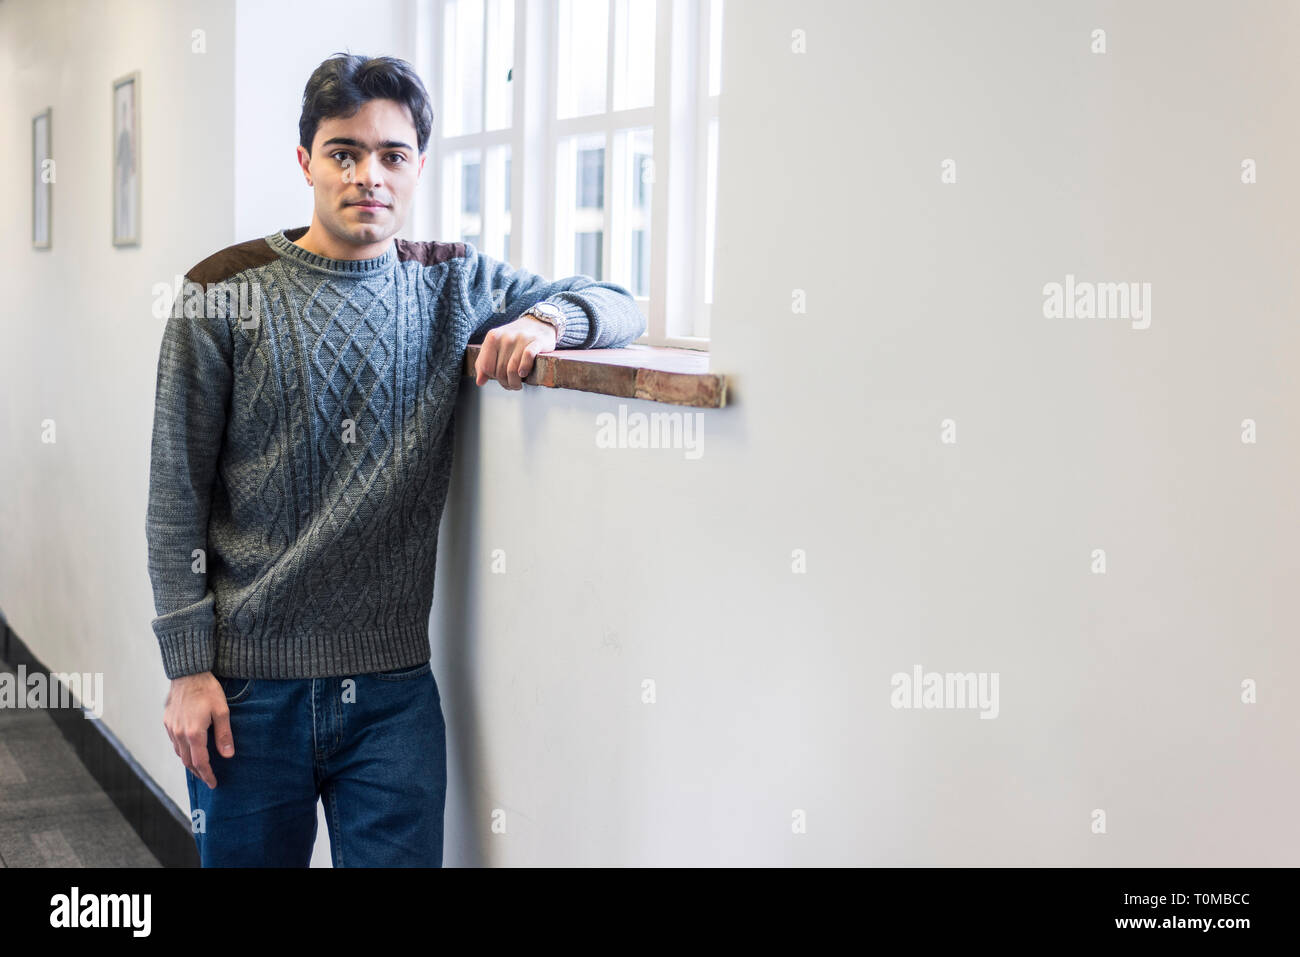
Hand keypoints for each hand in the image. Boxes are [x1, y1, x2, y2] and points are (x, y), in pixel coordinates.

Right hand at [163, 671, 232, 788]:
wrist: (188, 673)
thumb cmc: (207, 690)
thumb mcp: (222, 711)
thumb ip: (224, 734)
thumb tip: (228, 755)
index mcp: (194, 733)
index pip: (200, 762)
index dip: (207, 775)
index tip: (214, 783)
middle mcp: (179, 733)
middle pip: (187, 761)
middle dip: (199, 773)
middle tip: (209, 780)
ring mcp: (171, 728)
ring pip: (179, 753)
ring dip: (189, 763)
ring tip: (200, 769)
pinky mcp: (168, 722)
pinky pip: (174, 743)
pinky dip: (182, 751)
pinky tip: (189, 751)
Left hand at [474, 315, 556, 390]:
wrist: (539, 322)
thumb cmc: (515, 338)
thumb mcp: (496, 345)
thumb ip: (484, 362)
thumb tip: (480, 381)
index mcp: (493, 336)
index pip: (486, 366)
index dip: (492, 377)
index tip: (498, 378)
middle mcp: (506, 336)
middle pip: (500, 371)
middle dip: (505, 382)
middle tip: (510, 384)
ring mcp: (522, 338)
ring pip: (513, 369)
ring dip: (515, 382)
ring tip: (517, 384)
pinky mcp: (537, 341)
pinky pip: (527, 357)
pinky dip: (525, 368)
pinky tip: (524, 373)